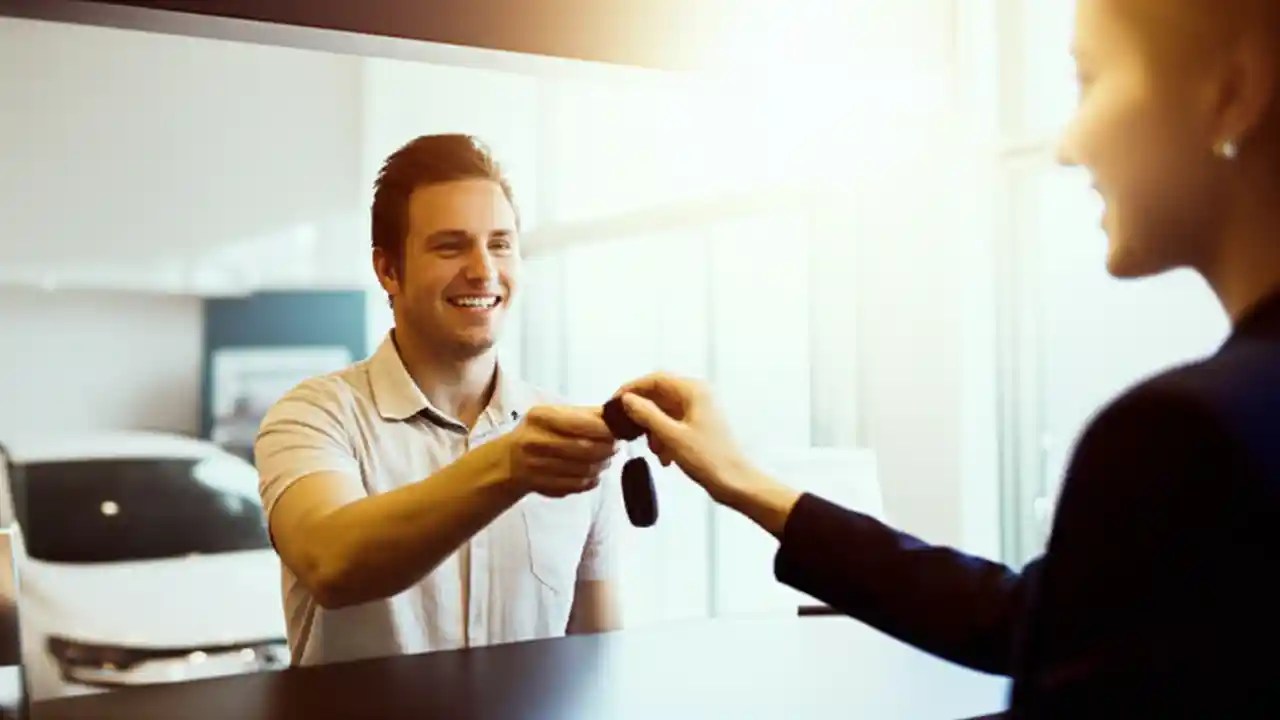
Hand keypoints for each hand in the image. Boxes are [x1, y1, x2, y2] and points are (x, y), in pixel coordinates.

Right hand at [497, 405, 617, 497]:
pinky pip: (579, 484)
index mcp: (541, 418)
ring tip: (604, 458)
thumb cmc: (538, 432)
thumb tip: (618, 412)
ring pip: (586, 469)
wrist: (510, 461)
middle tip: (615, 445)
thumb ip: (586, 414)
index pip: (583, 424)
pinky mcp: (545, 486)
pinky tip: (592, 471)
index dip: (607, 430)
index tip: (618, 430)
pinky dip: (592, 479)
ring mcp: (539, 467)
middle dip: (607, 448)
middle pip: (587, 449)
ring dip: (602, 464)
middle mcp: (537, 442)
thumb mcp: (554, 414)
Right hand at [611, 373, 754, 503]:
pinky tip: (665, 457)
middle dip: (644, 414)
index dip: (632, 389)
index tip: (615, 403)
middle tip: (628, 429)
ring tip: (654, 450)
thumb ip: (647, 415)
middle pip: (659, 395)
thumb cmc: (709, 459)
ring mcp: (700, 410)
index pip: (655, 379)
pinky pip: (673, 424)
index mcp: (693, 391)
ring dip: (654, 429)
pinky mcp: (700, 425)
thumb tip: (627, 400)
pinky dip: (664, 437)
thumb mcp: (671, 436)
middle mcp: (697, 395)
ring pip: (665, 412)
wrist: (735, 483)